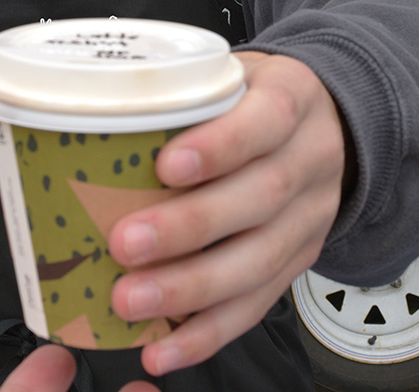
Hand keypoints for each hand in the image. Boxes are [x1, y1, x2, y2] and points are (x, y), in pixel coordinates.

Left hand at [108, 52, 345, 376]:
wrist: (330, 123)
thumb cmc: (256, 97)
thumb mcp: (231, 73)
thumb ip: (181, 93)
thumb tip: (88, 117)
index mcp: (293, 98)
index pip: (267, 119)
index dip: (220, 146)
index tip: (167, 165)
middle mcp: (310, 159)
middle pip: (262, 196)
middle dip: (190, 227)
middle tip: (125, 243)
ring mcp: (310, 216)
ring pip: (261, 259)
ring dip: (191, 287)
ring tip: (132, 299)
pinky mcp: (299, 262)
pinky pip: (258, 304)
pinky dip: (208, 332)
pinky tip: (165, 345)